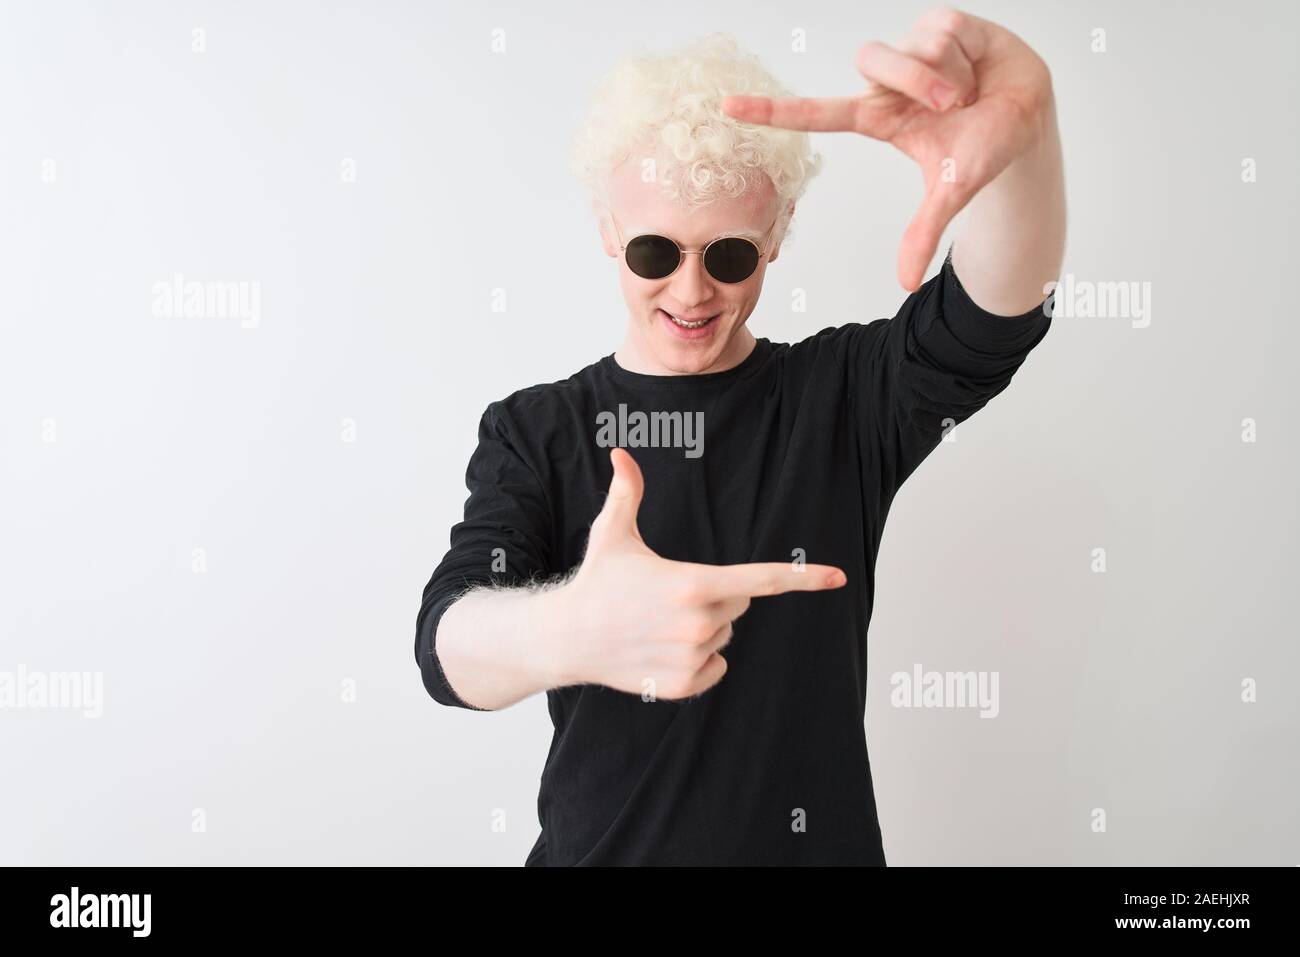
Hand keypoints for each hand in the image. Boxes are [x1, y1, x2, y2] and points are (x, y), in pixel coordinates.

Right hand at [556, 448, 847, 700]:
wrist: (567, 637)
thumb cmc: (597, 581)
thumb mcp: (612, 533)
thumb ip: (627, 492)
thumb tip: (620, 453)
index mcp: (692, 584)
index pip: (760, 579)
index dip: (802, 577)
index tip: (837, 577)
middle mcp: (698, 623)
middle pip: (738, 604)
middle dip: (715, 596)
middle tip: (671, 594)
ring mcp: (692, 656)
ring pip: (724, 634)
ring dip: (703, 628)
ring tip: (658, 622)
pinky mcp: (683, 684)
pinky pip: (716, 666)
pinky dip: (698, 659)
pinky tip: (662, 648)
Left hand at [720, 6, 1053, 291]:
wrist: (1030, 116)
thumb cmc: (981, 149)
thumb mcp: (952, 190)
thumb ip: (924, 232)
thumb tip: (905, 284)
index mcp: (878, 117)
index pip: (816, 113)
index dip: (773, 112)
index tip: (727, 108)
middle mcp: (888, 82)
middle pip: (870, 61)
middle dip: (916, 81)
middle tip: (951, 105)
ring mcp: (912, 50)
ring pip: (911, 47)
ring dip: (946, 73)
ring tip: (968, 91)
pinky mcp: (941, 23)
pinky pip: (942, 29)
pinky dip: (968, 53)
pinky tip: (979, 64)